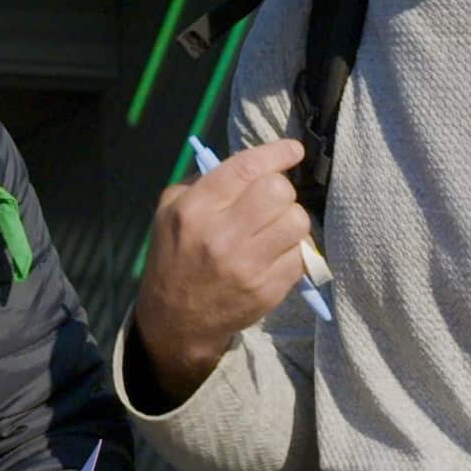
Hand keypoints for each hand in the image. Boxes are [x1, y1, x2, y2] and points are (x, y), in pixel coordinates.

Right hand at [132, 138, 309, 405]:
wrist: (175, 320)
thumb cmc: (174, 256)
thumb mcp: (169, 211)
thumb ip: (205, 181)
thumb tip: (254, 162)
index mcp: (194, 210)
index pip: (247, 169)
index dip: (277, 153)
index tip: (293, 150)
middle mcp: (220, 236)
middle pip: (279, 191)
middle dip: (281, 190)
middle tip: (272, 200)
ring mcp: (246, 266)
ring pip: (298, 222)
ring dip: (291, 220)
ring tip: (274, 229)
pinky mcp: (267, 290)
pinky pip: (301, 255)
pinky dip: (292, 251)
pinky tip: (273, 255)